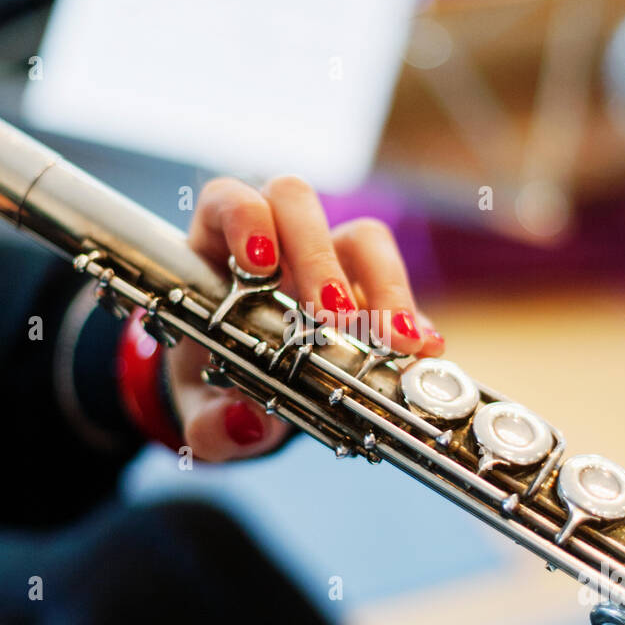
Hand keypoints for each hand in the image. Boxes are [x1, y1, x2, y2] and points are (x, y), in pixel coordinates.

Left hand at [167, 175, 444, 461]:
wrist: (244, 405)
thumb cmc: (213, 389)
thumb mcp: (200, 411)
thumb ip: (208, 423)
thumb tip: (243, 423)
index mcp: (217, 253)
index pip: (229, 200)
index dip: (245, 218)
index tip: (261, 265)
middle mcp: (276, 244)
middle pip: (297, 203)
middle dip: (318, 256)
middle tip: (333, 318)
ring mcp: (329, 264)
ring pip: (363, 236)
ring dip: (383, 282)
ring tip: (394, 341)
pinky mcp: (371, 297)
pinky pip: (401, 292)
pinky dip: (416, 320)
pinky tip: (424, 353)